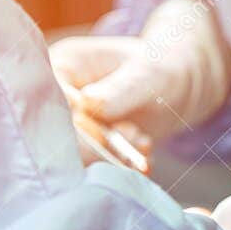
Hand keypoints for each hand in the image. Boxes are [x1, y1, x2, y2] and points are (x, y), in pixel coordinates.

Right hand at [49, 0, 230, 150]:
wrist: (181, 86)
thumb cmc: (162, 67)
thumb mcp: (148, 74)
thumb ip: (120, 90)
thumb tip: (88, 105)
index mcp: (64, 64)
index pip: (49, 97)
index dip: (71, 119)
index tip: (102, 129)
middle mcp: (62, 95)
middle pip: (59, 130)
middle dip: (97, 142)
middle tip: (133, 136)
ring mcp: (76, 123)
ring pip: (80, 153)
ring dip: (113, 156)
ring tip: (142, 141)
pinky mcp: (93, 146)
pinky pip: (99, 164)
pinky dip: (123, 165)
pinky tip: (144, 152)